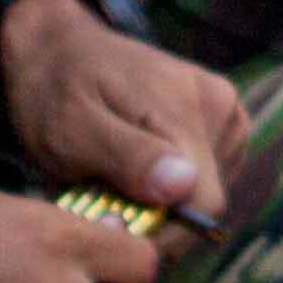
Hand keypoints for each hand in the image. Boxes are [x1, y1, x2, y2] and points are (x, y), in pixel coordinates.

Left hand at [1, 0, 247, 221]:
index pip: (203, 202)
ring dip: (162, 203)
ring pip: (206, 193)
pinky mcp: (222, 122)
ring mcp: (225, 113)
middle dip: (156, 218)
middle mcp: (219, 107)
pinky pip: (205, 177)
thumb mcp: (72, 128)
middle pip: (206, 201)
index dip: (160, 233)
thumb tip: (183, 186)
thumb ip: (127, 156)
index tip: (111, 229)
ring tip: (114, 180)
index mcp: (185, 106)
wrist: (59, 49)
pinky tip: (135, 168)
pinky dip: (169, 187)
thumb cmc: (56, 90)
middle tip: (101, 204)